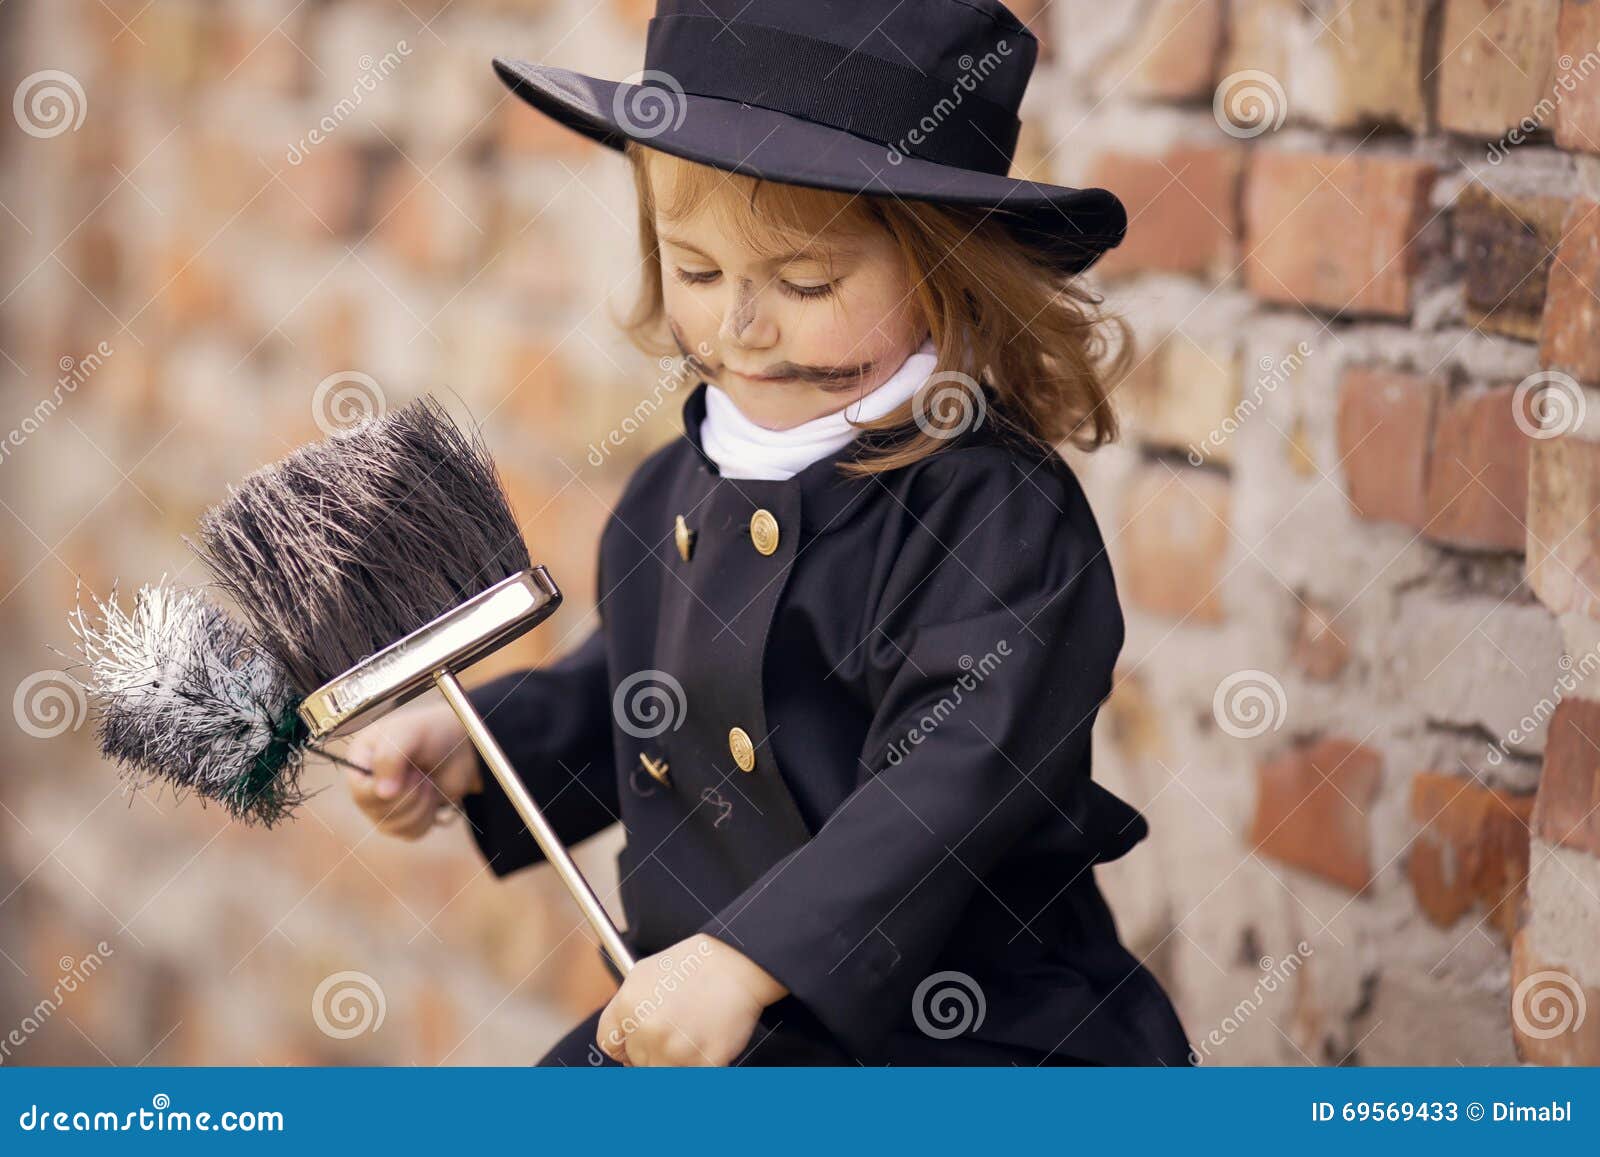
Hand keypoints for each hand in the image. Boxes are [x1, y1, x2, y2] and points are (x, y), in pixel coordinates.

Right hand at [343, 697, 483, 839]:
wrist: (461, 748)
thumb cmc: (432, 733)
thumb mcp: (408, 733)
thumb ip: (389, 757)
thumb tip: (383, 794)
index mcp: (360, 761)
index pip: (360, 791)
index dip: (384, 789)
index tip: (409, 773)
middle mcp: (367, 786)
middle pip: (378, 812)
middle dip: (410, 794)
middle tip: (420, 772)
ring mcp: (383, 806)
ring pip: (394, 826)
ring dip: (421, 805)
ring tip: (427, 781)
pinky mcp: (403, 821)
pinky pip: (410, 833)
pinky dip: (427, 817)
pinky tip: (431, 796)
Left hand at [595, 934, 788, 1066]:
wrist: (737, 964)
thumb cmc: (695, 965)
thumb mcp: (644, 973)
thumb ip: (626, 1010)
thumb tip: (623, 1041)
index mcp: (627, 1006)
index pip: (610, 1046)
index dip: (625, 1048)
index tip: (636, 1049)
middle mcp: (647, 1030)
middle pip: (638, 1063)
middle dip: (655, 1054)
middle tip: (676, 1035)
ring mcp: (675, 1049)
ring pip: (662, 1075)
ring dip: (676, 1065)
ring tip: (692, 1039)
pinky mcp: (704, 1062)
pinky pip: (692, 1079)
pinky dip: (699, 1068)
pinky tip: (707, 1044)